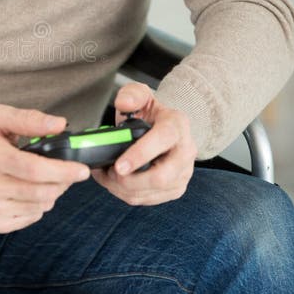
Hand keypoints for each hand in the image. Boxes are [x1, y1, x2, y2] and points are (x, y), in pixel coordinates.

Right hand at [0, 104, 90, 232]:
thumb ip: (29, 119)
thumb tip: (59, 124)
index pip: (35, 170)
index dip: (63, 171)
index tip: (82, 170)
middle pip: (41, 192)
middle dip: (62, 183)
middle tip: (67, 173)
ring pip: (39, 206)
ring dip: (51, 193)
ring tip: (45, 180)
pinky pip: (30, 218)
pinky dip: (38, 205)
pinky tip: (29, 192)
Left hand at [91, 82, 196, 205]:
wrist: (166, 128)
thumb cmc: (151, 114)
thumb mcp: (141, 95)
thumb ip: (131, 94)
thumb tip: (124, 103)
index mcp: (177, 125)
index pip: (163, 141)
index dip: (140, 155)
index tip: (119, 165)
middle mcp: (186, 151)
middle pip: (161, 177)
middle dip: (129, 180)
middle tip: (109, 172)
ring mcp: (183, 173)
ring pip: (152, 192)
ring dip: (123, 188)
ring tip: (107, 175)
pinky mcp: (175, 188)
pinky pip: (149, 199)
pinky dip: (127, 194)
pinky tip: (115, 182)